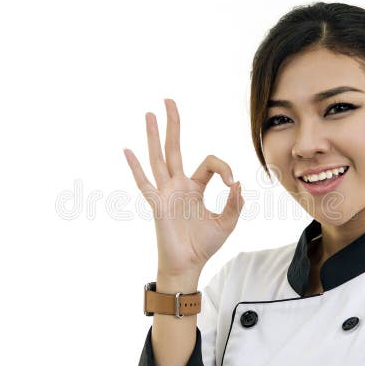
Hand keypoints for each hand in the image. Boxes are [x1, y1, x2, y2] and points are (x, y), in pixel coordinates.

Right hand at [123, 98, 243, 287]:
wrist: (188, 264)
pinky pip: (144, 184)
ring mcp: (165, 193)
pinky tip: (128, 150)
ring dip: (154, 136)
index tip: (231, 182)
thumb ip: (235, 204)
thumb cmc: (204, 245)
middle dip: (173, 124)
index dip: (222, 166)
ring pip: (158, 159)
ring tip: (149, 114)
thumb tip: (236, 183)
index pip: (208, 163)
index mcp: (195, 187)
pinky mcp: (157, 204)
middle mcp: (177, 185)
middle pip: (174, 148)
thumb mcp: (227, 223)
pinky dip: (136, 168)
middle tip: (168, 100)